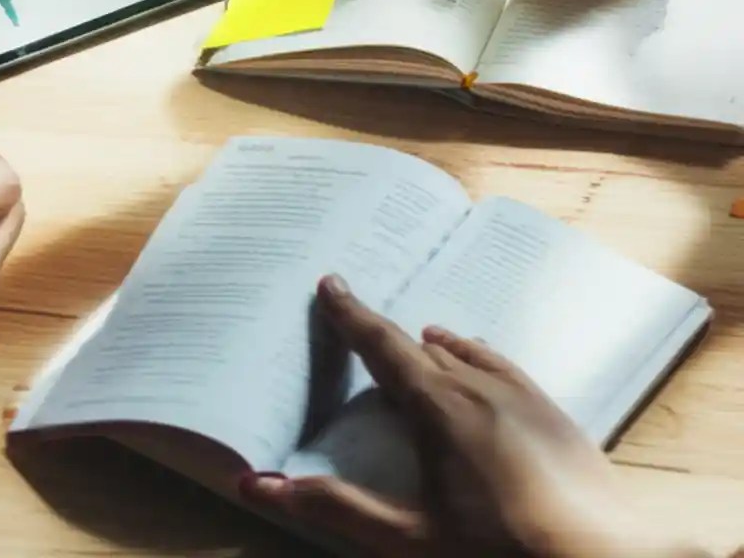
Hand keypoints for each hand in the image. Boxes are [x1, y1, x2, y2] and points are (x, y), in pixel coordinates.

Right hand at [241, 276, 701, 557]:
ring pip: (468, 351)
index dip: (351, 316)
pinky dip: (477, 356)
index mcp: (439, 406)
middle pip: (420, 345)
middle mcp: (480, 386)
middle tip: (357, 313)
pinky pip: (503, 366)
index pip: (382, 347)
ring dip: (434, 343)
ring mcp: (523, 396)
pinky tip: (481, 367)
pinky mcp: (555, 414)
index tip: (331, 283)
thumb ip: (335, 507)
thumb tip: (259, 485)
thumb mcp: (408, 539)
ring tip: (419, 338)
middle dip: (383, 330)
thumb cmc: (500, 550)